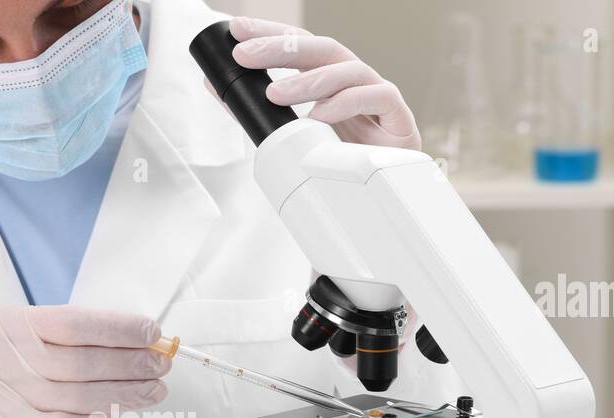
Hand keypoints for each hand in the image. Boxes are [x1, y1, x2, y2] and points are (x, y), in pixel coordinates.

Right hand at [0, 306, 168, 417]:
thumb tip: (123, 341)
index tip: (152, 333)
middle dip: (132, 363)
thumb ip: (56, 338)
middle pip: (85, 360)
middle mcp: (9, 356)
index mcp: (10, 324)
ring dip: (126, 394)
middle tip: (161, 366)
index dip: (119, 328)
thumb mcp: (7, 339)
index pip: (76, 322)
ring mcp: (9, 395)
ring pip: (82, 394)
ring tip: (154, 392)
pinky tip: (119, 416)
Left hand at [229, 17, 420, 150]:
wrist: (382, 191)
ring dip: (306, 81)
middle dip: (280, 49)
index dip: (270, 34)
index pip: (299, 46)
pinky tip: (319, 115)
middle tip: (245, 55)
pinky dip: (345, 104)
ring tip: (274, 93)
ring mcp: (376, 92)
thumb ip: (257, 108)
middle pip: (319, 50)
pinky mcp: (398, 115)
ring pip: (345, 71)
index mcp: (329, 77)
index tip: (236, 30)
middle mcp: (353, 78)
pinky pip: (375, 97)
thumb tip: (214, 84)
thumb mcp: (294, 132)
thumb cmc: (341, 156)